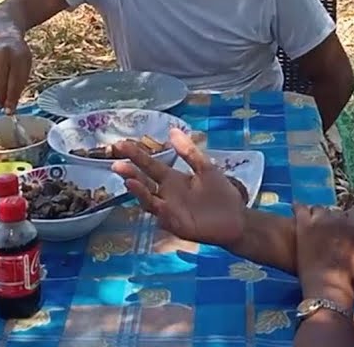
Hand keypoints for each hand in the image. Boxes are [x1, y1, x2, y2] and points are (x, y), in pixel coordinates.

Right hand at [0, 35, 32, 110]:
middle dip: (1, 99)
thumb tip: (10, 108)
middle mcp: (4, 54)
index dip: (12, 99)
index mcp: (19, 57)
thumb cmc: (18, 57)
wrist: (5, 36)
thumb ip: (19, 87)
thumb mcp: (25, 68)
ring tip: (0, 90)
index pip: (14, 83)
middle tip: (3, 105)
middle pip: (0, 85)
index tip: (10, 111)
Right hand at [112, 128, 247, 246]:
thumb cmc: (221, 194)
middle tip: (115, 161)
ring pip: (148, 199)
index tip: (120, 144)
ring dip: (138, 189)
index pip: (149, 165)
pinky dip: (154, 205)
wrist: (237, 220)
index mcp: (172, 179)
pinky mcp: (176, 223)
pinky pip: (162, 214)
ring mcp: (169, 210)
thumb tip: (172, 130)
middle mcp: (166, 194)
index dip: (135, 154)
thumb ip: (189, 152)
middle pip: (143, 181)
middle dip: (129, 171)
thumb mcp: (206, 168)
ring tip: (128, 178)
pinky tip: (149, 197)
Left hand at [294, 204, 353, 300]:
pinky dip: (298, 207)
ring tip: (314, 219)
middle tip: (328, 226)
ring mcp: (321, 221)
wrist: (328, 287)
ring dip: (317, 213)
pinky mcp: (304, 225)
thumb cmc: (351, 278)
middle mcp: (338, 220)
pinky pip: (300, 208)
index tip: (345, 227)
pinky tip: (296, 209)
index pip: (353, 214)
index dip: (349, 220)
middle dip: (333, 217)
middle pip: (335, 211)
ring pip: (319, 208)